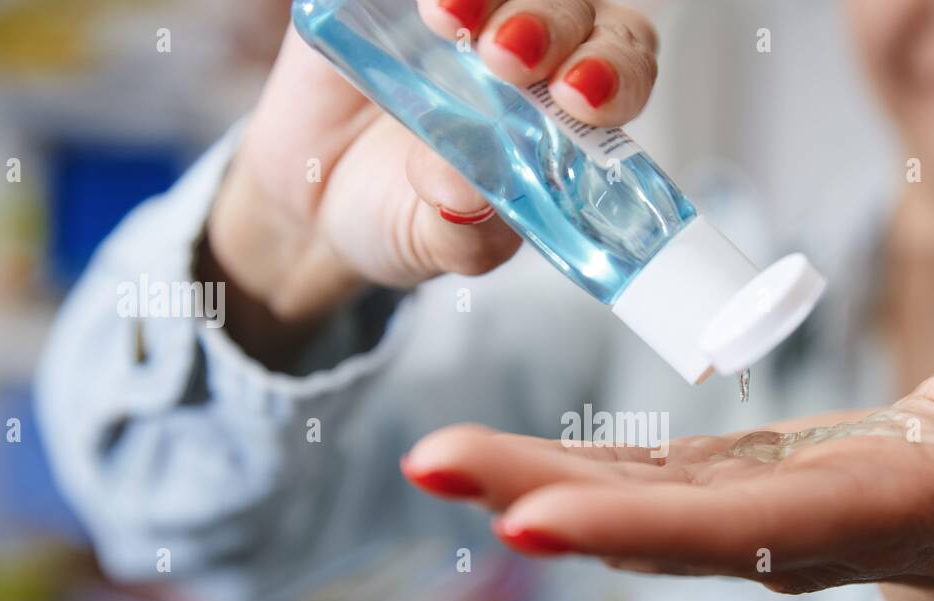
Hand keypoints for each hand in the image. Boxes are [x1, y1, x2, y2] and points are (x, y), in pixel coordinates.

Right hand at [204, 0, 658, 357]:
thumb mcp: (440, 242)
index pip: (620, 72)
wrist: (313, 195)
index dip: (614, 73)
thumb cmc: (403, 214)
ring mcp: (473, 10)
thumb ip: (464, 232)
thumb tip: (468, 196)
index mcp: (565, 111)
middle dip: (553, 25)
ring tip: (448, 22)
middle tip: (506, 56)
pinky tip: (421, 2)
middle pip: (576, 9)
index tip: (578, 96)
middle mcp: (532, 46)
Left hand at [403, 351, 933, 600]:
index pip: (732, 526)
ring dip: (525, 481)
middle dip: (539, 497)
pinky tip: (491, 460)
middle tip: (429, 465)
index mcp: (852, 514)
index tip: (530, 520)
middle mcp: (775, 532)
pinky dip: (561, 467)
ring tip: (432, 461)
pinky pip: (631, 477)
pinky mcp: (720, 487)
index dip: (634, 524)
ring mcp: (738, 515)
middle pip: (647, 521)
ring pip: (623, 501)